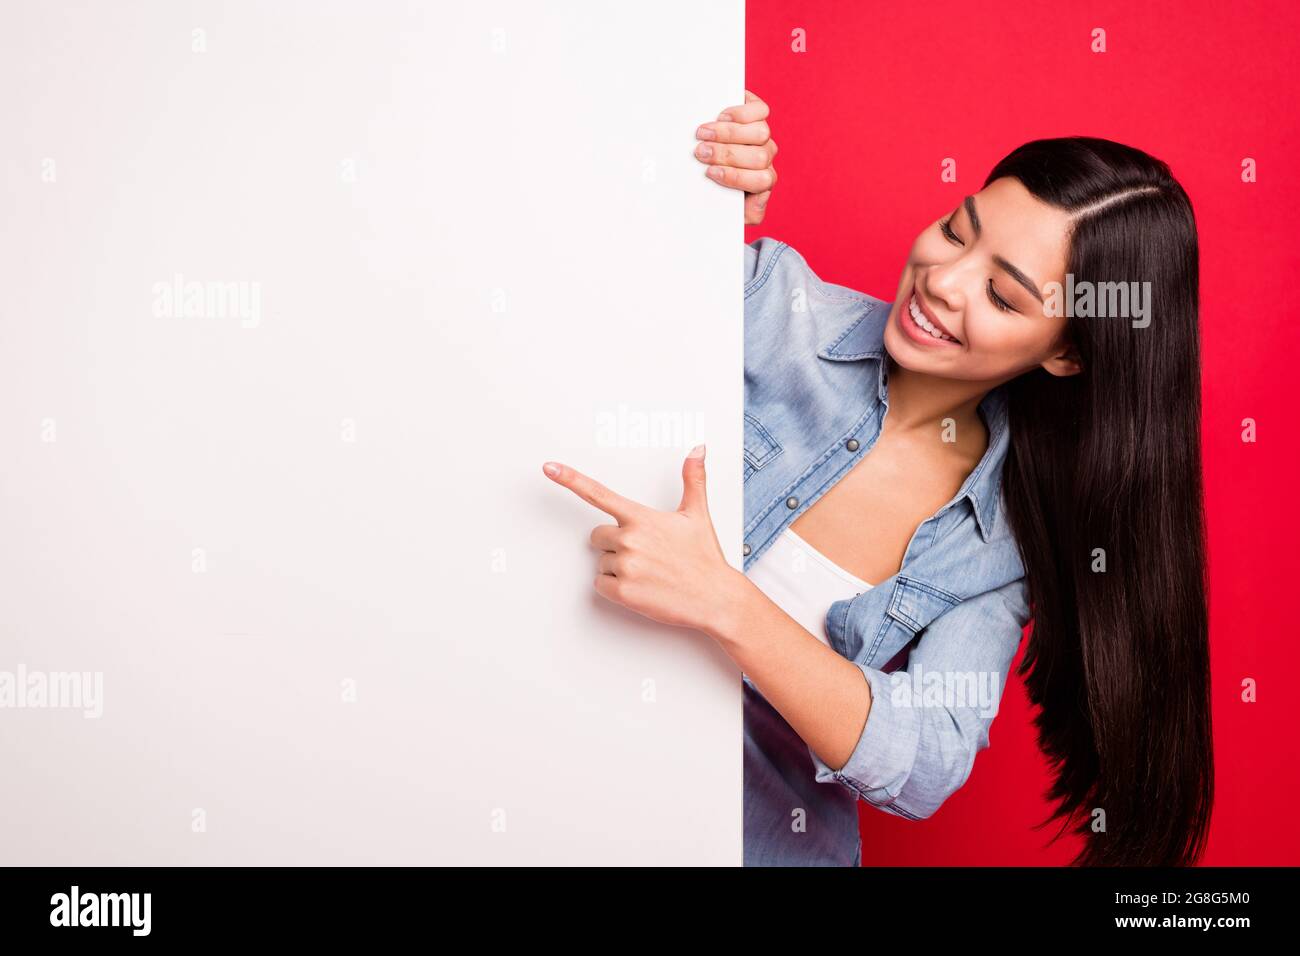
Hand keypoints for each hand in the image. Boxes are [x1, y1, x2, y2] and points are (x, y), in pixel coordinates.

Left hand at [541, 444, 745, 637]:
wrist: (714, 598)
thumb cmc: (704, 558)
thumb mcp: (697, 514)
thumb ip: (693, 478)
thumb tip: (697, 449)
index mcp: (641, 518)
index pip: (599, 493)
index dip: (570, 479)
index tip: (549, 468)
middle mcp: (629, 539)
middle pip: (597, 536)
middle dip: (615, 543)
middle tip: (646, 553)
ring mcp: (625, 566)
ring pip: (601, 562)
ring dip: (618, 568)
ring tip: (648, 572)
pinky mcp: (623, 592)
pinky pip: (600, 585)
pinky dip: (615, 588)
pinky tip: (641, 587)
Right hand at [695, 90, 777, 224]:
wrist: (705, 160)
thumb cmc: (715, 185)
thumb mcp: (728, 207)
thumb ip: (748, 212)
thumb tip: (760, 198)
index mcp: (762, 181)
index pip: (761, 182)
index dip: (736, 177)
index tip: (711, 173)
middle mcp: (765, 158)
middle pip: (758, 157)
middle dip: (726, 154)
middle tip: (701, 152)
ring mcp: (763, 135)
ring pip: (761, 133)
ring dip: (728, 133)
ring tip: (704, 133)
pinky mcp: (758, 112)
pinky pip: (760, 111)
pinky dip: (741, 112)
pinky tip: (721, 117)